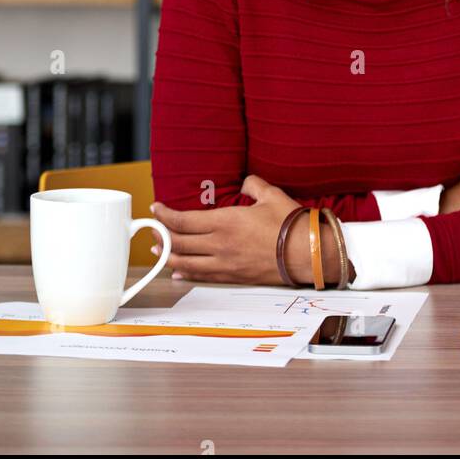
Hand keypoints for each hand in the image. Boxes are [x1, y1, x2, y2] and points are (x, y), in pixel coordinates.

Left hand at [150, 175, 302, 285]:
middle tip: (152, 230)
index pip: (183, 220)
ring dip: (168, 256)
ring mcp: (225, 264)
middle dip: (161, 235)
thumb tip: (245, 182)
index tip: (156, 209)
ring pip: (186, 262)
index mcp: (225, 222)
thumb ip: (252, 185)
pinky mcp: (233, 277)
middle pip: (179, 242)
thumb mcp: (271, 195)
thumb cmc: (290, 224)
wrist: (307, 254)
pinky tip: (178, 271)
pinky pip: (202, 276)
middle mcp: (220, 245)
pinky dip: (186, 273)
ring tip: (157, 251)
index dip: (165, 215)